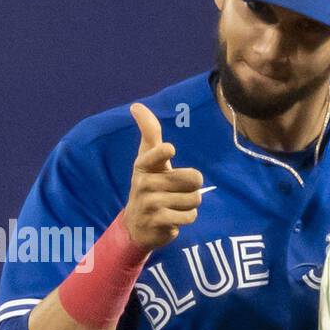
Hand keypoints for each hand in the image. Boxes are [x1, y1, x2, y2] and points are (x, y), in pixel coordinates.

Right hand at [122, 102, 204, 249]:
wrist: (137, 224)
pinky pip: (189, 216)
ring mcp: (149, 203)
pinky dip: (187, 217)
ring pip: (194, 198)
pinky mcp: (158, 221)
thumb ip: (149, 134)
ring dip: (190, 203)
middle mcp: (143, 182)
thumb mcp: (147, 160)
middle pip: (193, 178)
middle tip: (178, 190)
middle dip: (194, 186)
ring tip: (175, 204)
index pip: (154, 153)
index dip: (163, 153)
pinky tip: (174, 217)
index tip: (170, 149)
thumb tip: (136, 105)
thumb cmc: (148, 185)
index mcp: (143, 165)